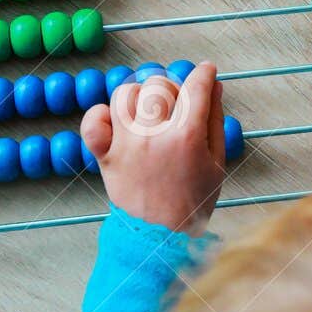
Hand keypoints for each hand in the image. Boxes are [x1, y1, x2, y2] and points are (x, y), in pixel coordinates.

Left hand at [81, 64, 225, 234]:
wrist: (159, 239)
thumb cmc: (192, 203)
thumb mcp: (217, 163)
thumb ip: (216, 122)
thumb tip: (215, 87)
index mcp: (187, 137)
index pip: (196, 85)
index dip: (205, 72)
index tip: (206, 71)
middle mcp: (154, 135)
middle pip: (159, 84)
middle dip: (172, 87)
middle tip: (176, 104)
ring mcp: (125, 144)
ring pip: (125, 93)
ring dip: (139, 97)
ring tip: (148, 112)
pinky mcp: (104, 155)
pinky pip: (93, 120)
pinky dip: (102, 115)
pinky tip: (117, 122)